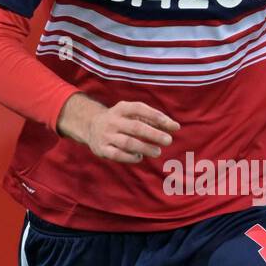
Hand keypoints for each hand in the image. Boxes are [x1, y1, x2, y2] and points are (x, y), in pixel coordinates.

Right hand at [57, 93, 178, 162]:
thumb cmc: (121, 120)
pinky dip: (130, 157)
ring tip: (157, 151)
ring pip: (127, 143)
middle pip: (135, 127)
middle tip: (168, 140)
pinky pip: (118, 155)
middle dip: (154, 134)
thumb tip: (175, 127)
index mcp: (122, 108)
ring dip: (145, 148)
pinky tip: (139, 156)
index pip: (140, 109)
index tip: (173, 126)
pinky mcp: (102, 149)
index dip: (157, 117)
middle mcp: (113, 120)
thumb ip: (153, 119)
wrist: (90, 125)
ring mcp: (106, 135)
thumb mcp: (133, 114)